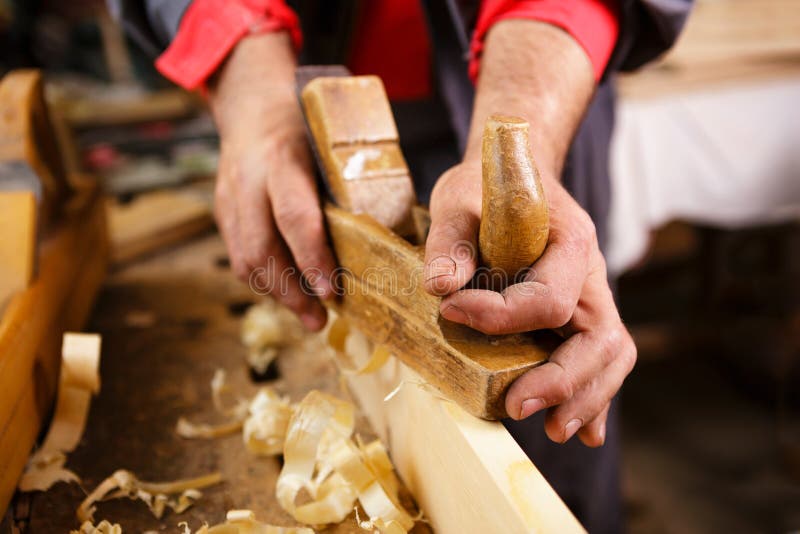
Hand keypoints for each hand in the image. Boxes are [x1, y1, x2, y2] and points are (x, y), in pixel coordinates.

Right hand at [209, 34, 334, 330]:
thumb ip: (346, 181)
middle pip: (262, 250)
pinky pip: (239, 255)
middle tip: (320, 319)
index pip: (295, 217)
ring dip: (277, 294)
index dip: (312, 258)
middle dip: (291, 292)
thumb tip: (387, 232)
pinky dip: (264, 281)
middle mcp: (249, 181)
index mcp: (282, 159)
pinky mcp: (223, 211)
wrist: (251, 103)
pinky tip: (288, 292)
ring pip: (245, 260)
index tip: (331, 292)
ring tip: (309, 314)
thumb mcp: (329, 140)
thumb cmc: (305, 124)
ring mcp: (229, 197)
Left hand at [424, 162, 636, 446]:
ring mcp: (589, 297)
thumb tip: (439, 289)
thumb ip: (450, 240)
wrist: (517, 175)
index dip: (500, 317)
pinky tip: (581, 431)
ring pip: (610, 355)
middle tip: (518, 407)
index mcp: (570, 241)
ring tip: (555, 430)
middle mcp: (589, 274)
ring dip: (586, 397)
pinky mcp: (578, 315)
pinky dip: (592, 395)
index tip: (453, 313)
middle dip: (562, 379)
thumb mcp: (459, 200)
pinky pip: (599, 359)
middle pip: (600, 338)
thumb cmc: (488, 186)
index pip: (548, 298)